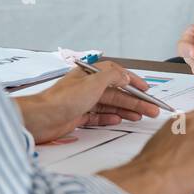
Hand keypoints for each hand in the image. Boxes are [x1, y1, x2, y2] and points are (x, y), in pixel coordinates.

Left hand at [14, 60, 159, 144]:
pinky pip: (99, 116)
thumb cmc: (62, 99)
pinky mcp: (78, 116)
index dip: (133, 81)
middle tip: (151, 109)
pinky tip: (120, 120)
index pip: (117, 74)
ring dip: (126, 110)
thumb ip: (112, 76)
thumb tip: (125, 76)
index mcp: (90, 74)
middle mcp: (87, 86)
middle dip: (135, 100)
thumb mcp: (93, 82)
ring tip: (141, 116)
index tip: (146, 89)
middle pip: (116, 92)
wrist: (42, 118)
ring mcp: (83, 101)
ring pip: (110, 105)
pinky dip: (110, 118)